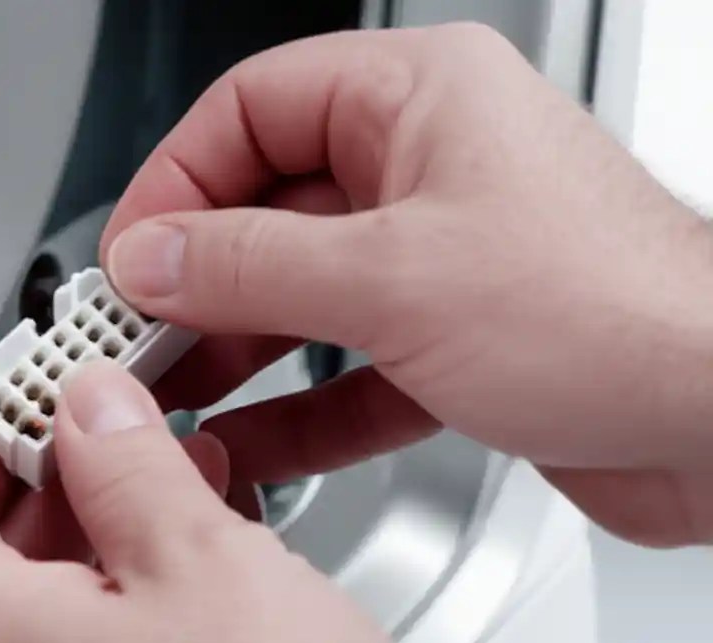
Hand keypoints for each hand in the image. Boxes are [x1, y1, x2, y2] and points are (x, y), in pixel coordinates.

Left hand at [0, 362, 421, 642]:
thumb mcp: (201, 561)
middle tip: (109, 427)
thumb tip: (93, 410)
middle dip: (48, 473)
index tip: (30, 397)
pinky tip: (185, 556)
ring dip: (92, 527)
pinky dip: (114, 592)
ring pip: (28, 602)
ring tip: (168, 479)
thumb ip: (128, 463)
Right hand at [100, 24, 712, 546]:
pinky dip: (299, 406)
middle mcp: (426, 166)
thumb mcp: (391, 277)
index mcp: (417, 98)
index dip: (174, 182)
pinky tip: (251, 439)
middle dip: (197, 278)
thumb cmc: (616, 312)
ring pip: (303, 292)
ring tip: (176, 392)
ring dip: (238, 348)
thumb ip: (250, 265)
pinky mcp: (456, 338)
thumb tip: (153, 257)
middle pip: (267, 206)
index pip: (249, 111)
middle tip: (138, 334)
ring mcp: (441, 255)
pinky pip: (349, 365)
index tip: (129, 255)